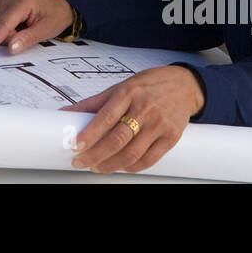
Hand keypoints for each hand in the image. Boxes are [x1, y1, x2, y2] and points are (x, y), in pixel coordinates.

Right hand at [0, 0, 72, 56]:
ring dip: (6, 33)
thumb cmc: (54, 16)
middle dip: (8, 37)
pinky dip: (5, 27)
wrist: (58, 5)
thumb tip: (11, 48)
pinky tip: (17, 24)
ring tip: (24, 27)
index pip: (4, 24)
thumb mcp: (46, 30)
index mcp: (23, 0)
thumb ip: (27, 39)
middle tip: (26, 33)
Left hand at [63, 66, 204, 173]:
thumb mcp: (120, 87)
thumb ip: (94, 103)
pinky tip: (121, 167)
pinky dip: (132, 167)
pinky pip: (150, 159)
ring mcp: (160, 124)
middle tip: (82, 161)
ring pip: (132, 153)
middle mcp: (145, 108)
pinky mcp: (172, 137)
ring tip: (98, 167)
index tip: (76, 145)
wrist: (184, 86)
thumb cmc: (149, 85)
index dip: (90, 134)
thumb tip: (67, 113)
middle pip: (118, 139)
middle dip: (96, 155)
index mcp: (129, 93)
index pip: (106, 117)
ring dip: (111, 165)